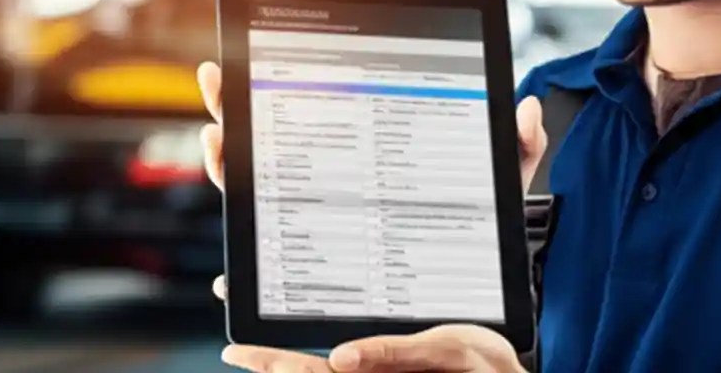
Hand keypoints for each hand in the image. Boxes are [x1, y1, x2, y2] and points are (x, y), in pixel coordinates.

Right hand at [196, 62, 548, 300]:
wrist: (475, 306)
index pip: (304, 115)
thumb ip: (515, 149)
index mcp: (355, 156)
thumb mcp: (495, 189)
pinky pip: (266, 271)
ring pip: (250, 199)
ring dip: (223, 169)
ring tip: (218, 141)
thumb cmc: (476, 237)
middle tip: (217, 83)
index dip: (266, 88)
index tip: (242, 60)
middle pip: (259, 146)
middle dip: (229, 110)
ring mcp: (311, 228)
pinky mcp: (311, 276)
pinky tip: (229, 262)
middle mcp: (321, 188)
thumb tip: (526, 109)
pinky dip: (241, 268)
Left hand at [221, 324, 525, 372]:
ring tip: (254, 357)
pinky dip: (324, 367)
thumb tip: (341, 358)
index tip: (239, 352)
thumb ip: (393, 354)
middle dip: (272, 364)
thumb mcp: (448, 350)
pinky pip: (347, 372)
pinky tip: (303, 360)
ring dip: (289, 366)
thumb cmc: (483, 365)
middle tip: (238, 352)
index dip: (273, 363)